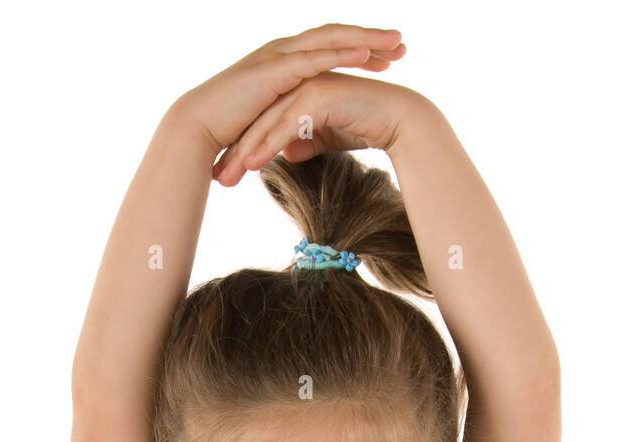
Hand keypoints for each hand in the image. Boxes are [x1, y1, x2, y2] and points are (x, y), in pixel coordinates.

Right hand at [175, 24, 405, 172]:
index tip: (388, 58)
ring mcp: (278, 58)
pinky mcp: (274, 72)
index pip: (328, 50)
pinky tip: (365, 56)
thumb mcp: (269, 124)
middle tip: (402, 43)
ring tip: (394, 44)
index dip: (359, 51)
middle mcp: (283, 52)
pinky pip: (313, 60)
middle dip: (370, 39)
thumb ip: (289, 124)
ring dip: (363, 41)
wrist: (197, 130)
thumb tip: (303, 141)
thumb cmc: (228, 131)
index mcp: (284, 62)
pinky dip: (341, 55)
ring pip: (329, 42)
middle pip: (335, 38)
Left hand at [212, 69, 418, 185]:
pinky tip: (252, 166)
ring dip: (246, 152)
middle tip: (219, 181)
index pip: (264, 121)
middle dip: (236, 152)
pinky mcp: (318, 97)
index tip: (228, 175)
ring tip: (228, 179)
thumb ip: (307, 141)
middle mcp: (299, 83)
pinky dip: (268, 145)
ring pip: (268, 123)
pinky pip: (286, 125)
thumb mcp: (327, 139)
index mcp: (298, 89)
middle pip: (259, 120)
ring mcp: (308, 86)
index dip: (244, 148)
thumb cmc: (366, 127)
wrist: (398, 121)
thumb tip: (288, 153)